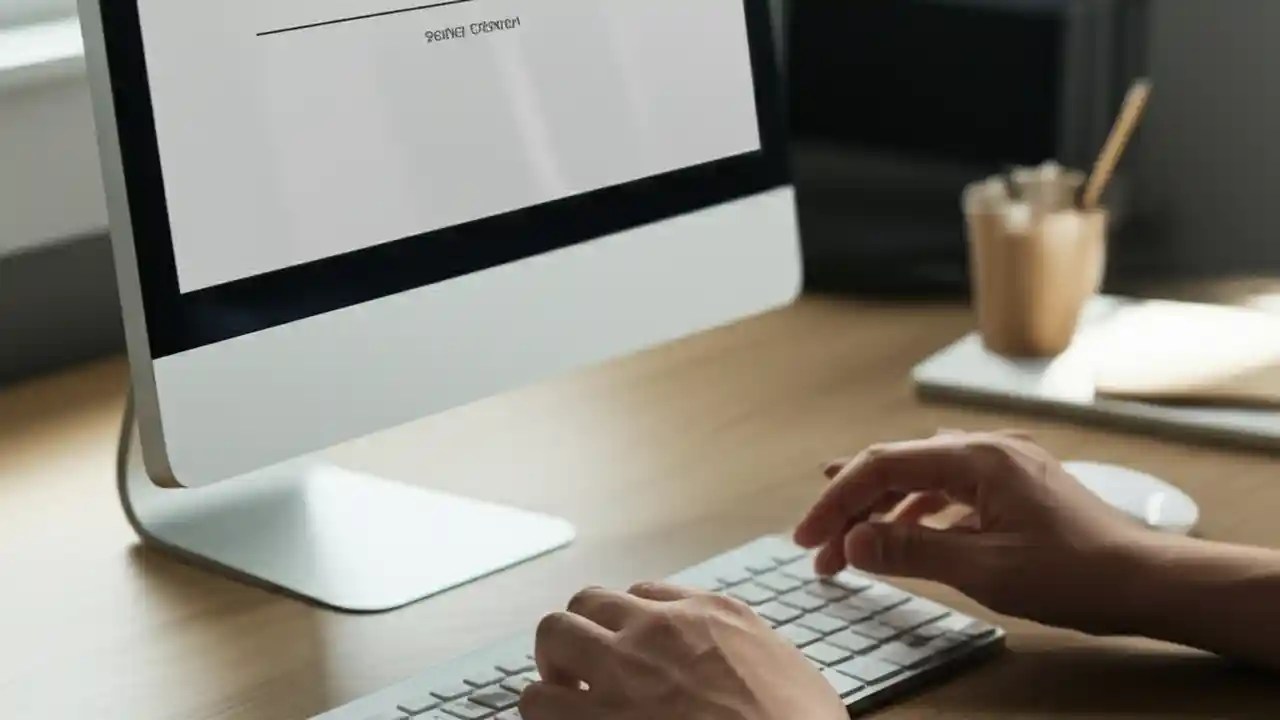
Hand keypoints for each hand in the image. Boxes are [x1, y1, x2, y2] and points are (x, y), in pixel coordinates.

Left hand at [521, 584, 846, 719]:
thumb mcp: (791, 672)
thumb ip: (750, 653)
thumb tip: (734, 667)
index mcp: (715, 615)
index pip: (649, 594)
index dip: (634, 625)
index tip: (636, 651)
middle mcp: (661, 628)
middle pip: (590, 601)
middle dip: (584, 633)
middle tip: (590, 672)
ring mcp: (622, 669)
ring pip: (553, 634)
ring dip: (556, 667)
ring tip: (567, 698)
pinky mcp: (594, 717)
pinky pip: (537, 701)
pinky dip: (543, 712)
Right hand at [793, 431, 1154, 634]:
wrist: (1147, 581)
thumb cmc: (1075, 573)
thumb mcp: (983, 569)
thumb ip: (911, 551)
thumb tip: (854, 543)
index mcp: (977, 457)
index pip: (882, 465)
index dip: (836, 500)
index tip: (806, 536)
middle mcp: (987, 448)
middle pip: (896, 467)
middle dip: (851, 507)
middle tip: (817, 546)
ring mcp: (1003, 464)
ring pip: (920, 479)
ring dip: (881, 512)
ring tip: (848, 546)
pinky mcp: (1013, 485)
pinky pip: (948, 491)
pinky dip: (915, 513)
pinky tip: (901, 536)